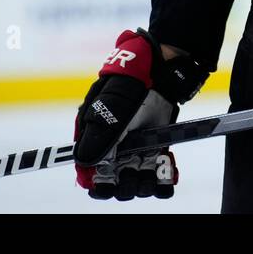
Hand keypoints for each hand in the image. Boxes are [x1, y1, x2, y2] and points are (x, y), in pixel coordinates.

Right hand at [73, 28, 207, 199]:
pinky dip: (163, 181)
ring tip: (154, 176)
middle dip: (123, 185)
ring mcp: (136, 150)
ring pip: (136, 180)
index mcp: (95, 138)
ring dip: (144, 185)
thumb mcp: (111, 105)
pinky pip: (158, 174)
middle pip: (114, 182)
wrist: (161, 68)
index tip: (109, 183)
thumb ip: (99, 133)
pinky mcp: (156, 149)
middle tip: (133, 174)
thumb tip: (85, 164)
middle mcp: (114, 148)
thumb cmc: (129, 82)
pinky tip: (167, 179)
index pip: (90, 172)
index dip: (98, 182)